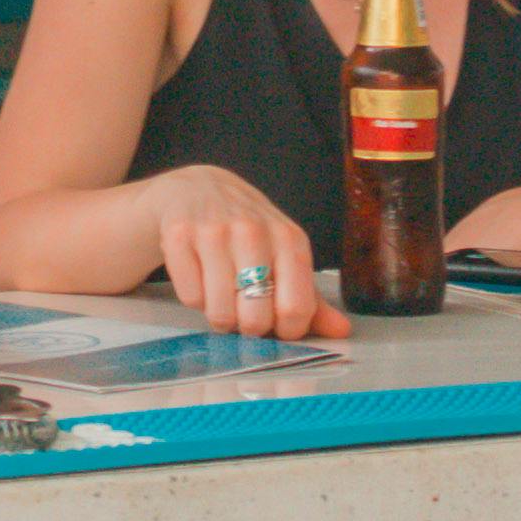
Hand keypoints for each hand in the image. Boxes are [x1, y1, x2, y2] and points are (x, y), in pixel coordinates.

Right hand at [140, 165, 335, 337]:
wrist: (197, 190)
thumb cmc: (247, 229)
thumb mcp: (284, 255)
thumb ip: (311, 298)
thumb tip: (341, 331)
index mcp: (289, 238)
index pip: (297, 308)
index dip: (287, 331)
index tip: (278, 326)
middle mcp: (253, 231)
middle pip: (256, 318)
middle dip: (250, 327)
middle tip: (245, 310)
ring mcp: (213, 232)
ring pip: (220, 312)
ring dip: (220, 315)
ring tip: (223, 293)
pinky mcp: (179, 236)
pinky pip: (190, 298)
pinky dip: (195, 298)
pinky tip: (200, 276)